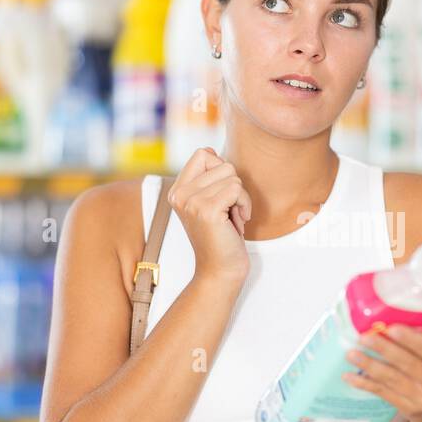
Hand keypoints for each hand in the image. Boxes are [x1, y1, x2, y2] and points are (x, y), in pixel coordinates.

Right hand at [167, 147, 251, 286]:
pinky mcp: (206, 210)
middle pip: (223, 164)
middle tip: (228, 212)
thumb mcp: (212, 202)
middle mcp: (180, 194)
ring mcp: (191, 201)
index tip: (222, 196)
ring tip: (231, 219)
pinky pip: (237, 188)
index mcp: (177, 190)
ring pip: (232, 176)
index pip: (203, 154)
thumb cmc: (222, 237)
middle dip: (234, 187)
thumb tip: (210, 149)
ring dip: (241, 198)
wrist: (220, 271)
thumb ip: (209, 178)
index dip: (221, 170)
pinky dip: (244, 205)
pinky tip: (237, 223)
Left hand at [342, 324, 421, 421]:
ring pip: (394, 380)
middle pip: (410, 364)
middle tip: (364, 337)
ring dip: (370, 366)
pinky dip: (366, 384)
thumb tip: (404, 316)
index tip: (392, 328)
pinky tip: (350, 376)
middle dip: (385, 349)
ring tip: (351, 354)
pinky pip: (385, 394)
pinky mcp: (411, 409)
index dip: (412, 340)